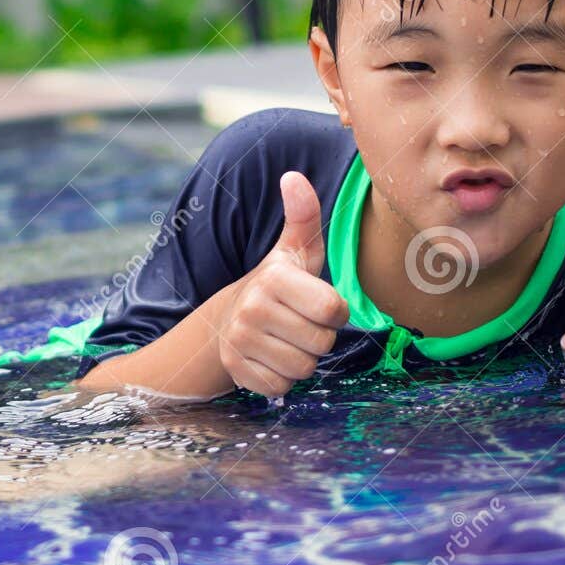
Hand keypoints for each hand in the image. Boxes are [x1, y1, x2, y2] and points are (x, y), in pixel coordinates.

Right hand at [215, 171, 349, 397]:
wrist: (229, 316)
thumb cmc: (279, 284)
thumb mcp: (295, 251)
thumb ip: (303, 216)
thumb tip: (293, 176)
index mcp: (274, 278)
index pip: (335, 311)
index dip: (334, 310)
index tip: (316, 301)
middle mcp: (252, 309)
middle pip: (322, 343)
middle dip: (318, 337)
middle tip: (299, 322)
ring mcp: (240, 341)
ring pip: (303, 368)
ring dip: (302, 359)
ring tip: (286, 339)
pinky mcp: (237, 370)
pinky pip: (281, 388)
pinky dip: (281, 379)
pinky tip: (271, 358)